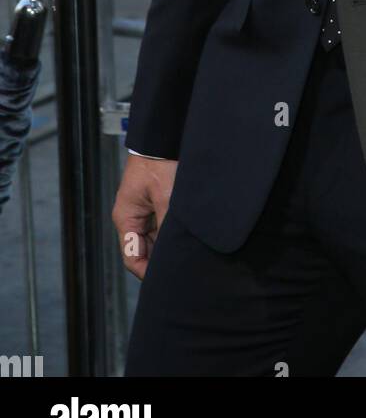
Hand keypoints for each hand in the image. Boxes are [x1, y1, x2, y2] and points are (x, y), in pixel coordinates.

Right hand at [112, 155, 177, 279]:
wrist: (164, 138)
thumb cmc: (159, 163)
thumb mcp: (166, 197)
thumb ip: (167, 226)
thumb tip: (173, 252)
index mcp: (127, 219)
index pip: (133, 259)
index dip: (148, 273)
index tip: (167, 279)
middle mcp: (133, 219)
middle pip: (144, 252)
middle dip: (160, 261)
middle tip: (181, 268)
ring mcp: (145, 212)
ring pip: (155, 241)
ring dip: (168, 247)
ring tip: (186, 254)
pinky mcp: (157, 205)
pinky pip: (163, 228)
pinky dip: (172, 234)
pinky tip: (186, 238)